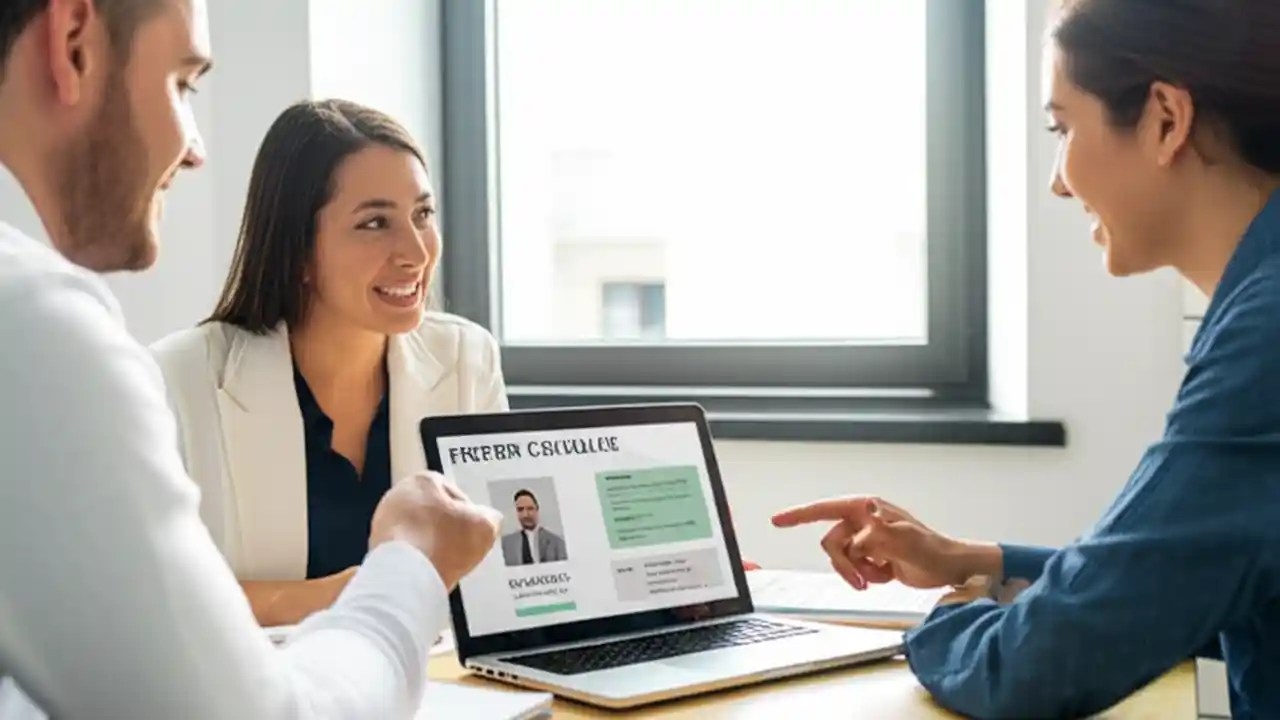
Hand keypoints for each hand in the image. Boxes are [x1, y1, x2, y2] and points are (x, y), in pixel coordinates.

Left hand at [370, 471, 501, 588]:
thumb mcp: (484, 526)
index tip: (473, 528)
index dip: (468, 512)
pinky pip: (404, 550)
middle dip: (447, 527)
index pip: (453, 492)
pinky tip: (428, 570)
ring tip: (445, 561)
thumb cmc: (443, 543)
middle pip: (432, 511)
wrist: (407, 577)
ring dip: (431, 544)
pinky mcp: (377, 547)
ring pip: (417, 531)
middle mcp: (397, 495)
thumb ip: (490, 517)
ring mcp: (383, 522)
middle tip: (461, 546)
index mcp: (423, 481)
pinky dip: (416, 559)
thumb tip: (489, 519)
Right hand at [771, 496, 999, 590]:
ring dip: (857, 572)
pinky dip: (868, 576)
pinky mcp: (872, 556)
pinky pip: (854, 569)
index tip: (777, 521)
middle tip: (863, 579)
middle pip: (831, 542)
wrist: (948, 569)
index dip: (798, 515)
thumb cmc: (931, 549)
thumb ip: (880, 529)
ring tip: (880, 576)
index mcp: (866, 508)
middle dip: (844, 564)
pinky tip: (888, 574)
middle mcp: (863, 521)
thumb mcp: (904, 539)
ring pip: (841, 558)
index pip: (824, 509)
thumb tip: (866, 514)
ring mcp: (867, 539)